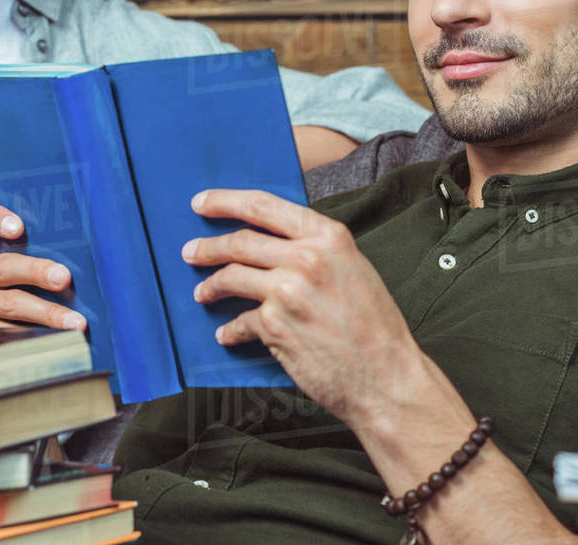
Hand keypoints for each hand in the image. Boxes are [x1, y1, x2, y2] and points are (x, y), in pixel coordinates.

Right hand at [0, 198, 87, 330]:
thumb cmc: (20, 286)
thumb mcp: (21, 263)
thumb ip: (36, 252)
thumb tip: (83, 257)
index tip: (18, 228)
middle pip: (0, 266)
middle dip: (36, 271)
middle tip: (64, 277)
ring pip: (7, 303)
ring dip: (45, 312)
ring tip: (75, 321)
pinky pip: (3, 333)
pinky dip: (33, 336)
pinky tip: (55, 339)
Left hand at [184, 189, 423, 423]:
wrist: (386, 377)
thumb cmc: (375, 328)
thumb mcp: (354, 269)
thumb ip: (317, 250)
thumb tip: (277, 245)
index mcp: (329, 237)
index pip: (265, 206)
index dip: (227, 201)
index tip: (203, 202)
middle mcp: (306, 257)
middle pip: (241, 241)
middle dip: (208, 246)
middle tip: (191, 251)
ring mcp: (287, 290)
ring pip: (231, 276)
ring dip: (210, 285)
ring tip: (202, 292)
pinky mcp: (274, 325)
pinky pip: (239, 321)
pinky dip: (230, 330)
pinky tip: (227, 334)